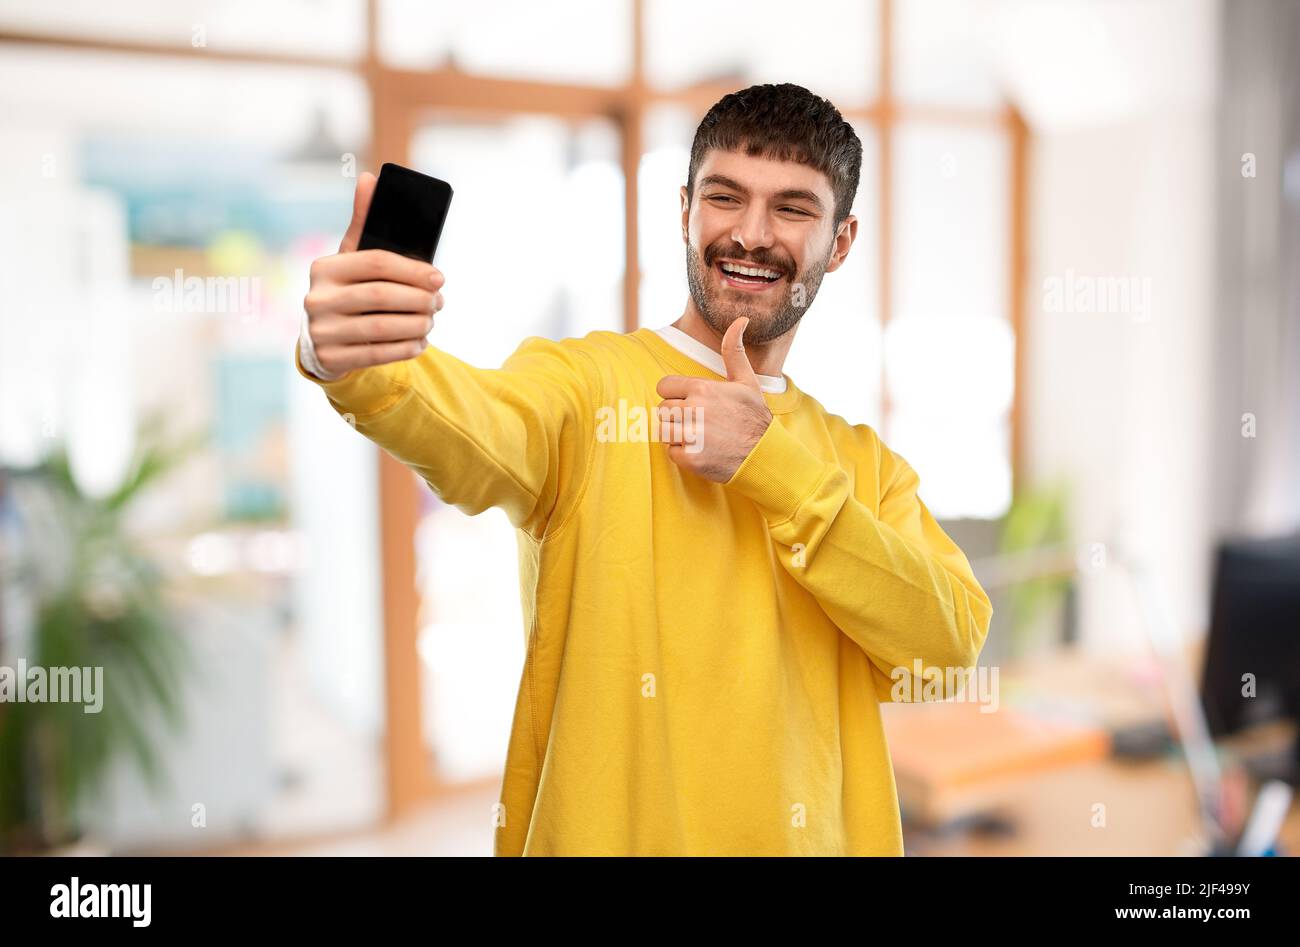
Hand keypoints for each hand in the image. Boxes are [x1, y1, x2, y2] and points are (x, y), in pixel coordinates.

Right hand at [302, 172, 444, 378]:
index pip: (376, 263)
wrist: (323, 340)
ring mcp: (321, 330)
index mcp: (325, 267)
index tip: (439, 278)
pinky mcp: (330, 358)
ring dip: (416, 325)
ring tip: (431, 321)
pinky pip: (377, 354)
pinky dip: (405, 348)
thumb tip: (370, 178)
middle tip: (439, 302)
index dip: (413, 270)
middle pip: (381, 296)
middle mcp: (317, 298)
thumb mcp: (352, 258)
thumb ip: (364, 222)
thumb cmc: (348, 290)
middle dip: (418, 299)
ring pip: (381, 327)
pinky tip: (420, 342)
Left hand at [655, 317, 773, 482]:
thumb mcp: (746, 381)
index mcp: (702, 389)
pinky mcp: (691, 458)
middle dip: (675, 416)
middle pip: (662, 409)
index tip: (690, 403)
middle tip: (697, 422)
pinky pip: (671, 452)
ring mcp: (691, 436)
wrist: (765, 455)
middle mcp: (694, 410)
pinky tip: (702, 451)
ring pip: (662, 430)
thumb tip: (741, 320)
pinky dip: (683, 454)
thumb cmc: (754, 417)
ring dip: (676, 435)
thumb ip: (733, 351)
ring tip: (698, 436)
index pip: (664, 387)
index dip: (675, 395)